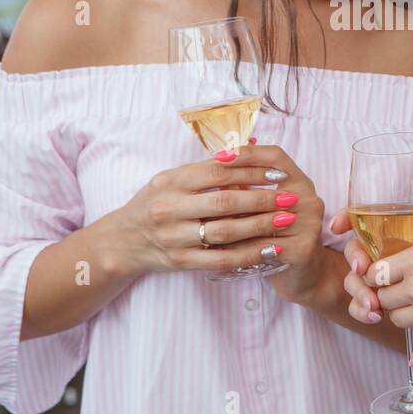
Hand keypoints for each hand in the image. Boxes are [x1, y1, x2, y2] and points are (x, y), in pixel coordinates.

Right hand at [103, 142, 312, 277]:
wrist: (123, 241)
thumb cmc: (154, 203)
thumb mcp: (170, 179)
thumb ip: (204, 170)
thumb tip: (247, 152)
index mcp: (171, 182)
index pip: (218, 172)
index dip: (251, 171)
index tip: (279, 173)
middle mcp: (170, 208)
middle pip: (224, 202)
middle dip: (262, 199)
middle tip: (290, 197)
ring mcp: (175, 237)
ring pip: (225, 231)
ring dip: (260, 226)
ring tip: (286, 221)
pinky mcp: (180, 261)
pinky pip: (220, 258)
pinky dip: (248, 254)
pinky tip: (270, 249)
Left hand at [210, 144, 326, 302]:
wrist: (303, 275)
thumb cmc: (275, 236)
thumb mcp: (262, 207)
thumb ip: (242, 186)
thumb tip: (211, 164)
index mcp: (300, 181)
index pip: (275, 157)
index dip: (247, 154)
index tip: (218, 156)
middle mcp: (309, 199)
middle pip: (264, 189)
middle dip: (229, 195)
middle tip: (198, 196)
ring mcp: (310, 224)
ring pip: (260, 221)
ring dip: (228, 224)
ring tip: (200, 223)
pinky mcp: (303, 249)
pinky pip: (262, 246)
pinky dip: (238, 248)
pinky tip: (217, 249)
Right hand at [328, 209, 382, 323]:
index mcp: (392, 231)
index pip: (361, 219)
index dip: (346, 219)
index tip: (338, 227)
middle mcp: (379, 253)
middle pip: (354, 251)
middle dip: (355, 259)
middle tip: (362, 269)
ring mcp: (374, 279)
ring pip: (353, 281)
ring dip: (358, 290)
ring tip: (372, 302)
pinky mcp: (373, 301)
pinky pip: (358, 306)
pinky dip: (361, 310)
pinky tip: (373, 315)